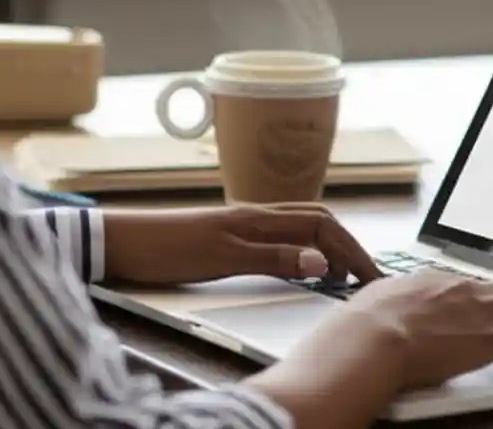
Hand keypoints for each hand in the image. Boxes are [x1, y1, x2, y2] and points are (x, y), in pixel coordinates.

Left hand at [102, 203, 381, 284]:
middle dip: (347, 245)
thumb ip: (272, 258)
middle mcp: (256, 215)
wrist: (123, 241)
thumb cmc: (168, 248)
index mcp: (259, 218)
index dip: (350, 249)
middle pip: (317, 221)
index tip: (369, 276)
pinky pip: (280, 236)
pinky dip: (303, 249)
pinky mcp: (230, 236)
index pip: (322, 226)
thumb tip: (321, 260)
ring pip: (300, 227)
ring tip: (342, 273)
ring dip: (327, 245)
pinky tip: (300, 266)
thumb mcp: (223, 258)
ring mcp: (243, 224)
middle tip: (365, 276)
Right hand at [339, 270, 492, 388]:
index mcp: (432, 280)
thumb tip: (381, 301)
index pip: (463, 286)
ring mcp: (480, 312)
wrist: (375, 338)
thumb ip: (386, 301)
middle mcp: (461, 289)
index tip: (468, 309)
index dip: (469, 300)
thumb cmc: (365, 325)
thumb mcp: (373, 302)